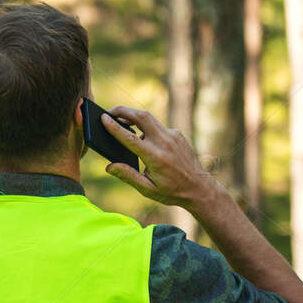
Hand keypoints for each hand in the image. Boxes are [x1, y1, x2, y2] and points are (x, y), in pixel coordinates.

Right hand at [98, 106, 219, 208]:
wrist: (200, 188)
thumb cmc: (172, 191)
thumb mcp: (147, 189)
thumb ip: (128, 176)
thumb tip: (109, 166)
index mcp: (155, 157)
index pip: (130, 138)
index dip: (114, 127)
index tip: (103, 118)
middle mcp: (165, 143)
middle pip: (142, 116)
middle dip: (123, 110)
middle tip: (109, 112)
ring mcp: (173, 136)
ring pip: (149, 119)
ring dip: (134, 117)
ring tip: (121, 121)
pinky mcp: (178, 134)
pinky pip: (158, 127)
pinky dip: (147, 129)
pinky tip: (143, 138)